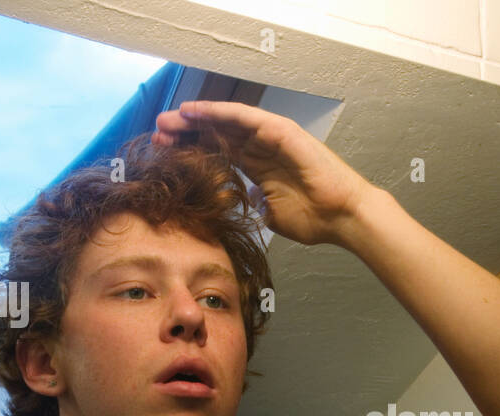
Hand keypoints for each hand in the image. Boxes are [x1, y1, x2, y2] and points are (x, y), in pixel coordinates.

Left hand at [153, 100, 373, 246]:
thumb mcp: (273, 215)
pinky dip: (220, 113)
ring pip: (227, 122)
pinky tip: (197, 112)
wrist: (342, 217)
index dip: (191, 150)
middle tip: (157, 131)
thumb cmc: (315, 220)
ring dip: (197, 118)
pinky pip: (246, 117)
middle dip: (187, 131)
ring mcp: (272, 137)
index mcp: (259, 166)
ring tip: (169, 119)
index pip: (218, 152)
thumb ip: (257, 204)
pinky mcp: (282, 131)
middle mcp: (263, 147)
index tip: (164, 153)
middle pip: (217, 133)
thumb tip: (247, 201)